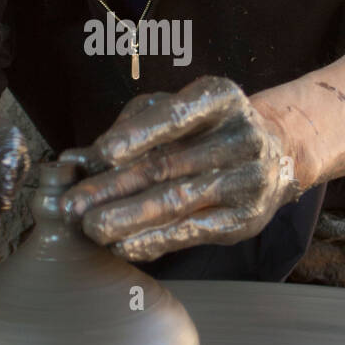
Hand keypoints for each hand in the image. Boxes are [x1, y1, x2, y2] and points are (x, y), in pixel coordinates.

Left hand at [58, 76, 302, 261]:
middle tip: (72, 205)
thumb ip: (126, 131)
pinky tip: (123, 245)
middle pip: (168, 165)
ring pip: (177, 201)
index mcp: (221, 98)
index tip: (104, 153)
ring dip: (128, 218)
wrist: (272, 155)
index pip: (178, 114)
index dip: (140, 133)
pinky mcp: (246, 218)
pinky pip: (193, 231)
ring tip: (90, 228)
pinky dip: (155, 240)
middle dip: (114, 187)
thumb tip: (73, 161)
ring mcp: (248, 179)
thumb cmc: (204, 129)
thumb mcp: (171, 113)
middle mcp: (241, 136)